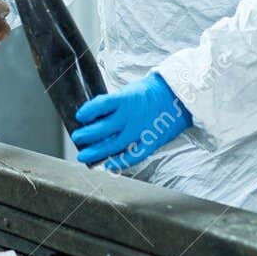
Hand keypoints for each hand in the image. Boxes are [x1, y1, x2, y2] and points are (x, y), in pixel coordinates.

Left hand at [71, 72, 191, 170]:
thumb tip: (95, 115)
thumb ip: (114, 104)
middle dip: (86, 135)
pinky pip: (134, 155)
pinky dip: (120, 162)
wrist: (179, 95)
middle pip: (103, 128)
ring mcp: (141, 130)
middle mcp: (131, 116)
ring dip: (97, 151)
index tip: (79, 116)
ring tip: (84, 155)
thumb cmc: (152, 92)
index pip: (101, 105)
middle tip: (77, 138)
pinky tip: (109, 165)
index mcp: (126, 99)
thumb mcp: (130, 90)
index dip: (88, 112)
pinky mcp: (151, 141)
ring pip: (114, 145)